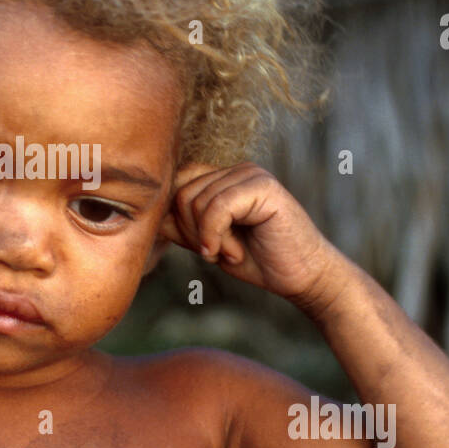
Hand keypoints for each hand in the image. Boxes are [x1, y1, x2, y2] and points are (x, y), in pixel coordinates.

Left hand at [159, 162, 340, 307]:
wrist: (302, 277)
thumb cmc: (257, 260)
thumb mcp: (207, 242)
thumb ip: (181, 225)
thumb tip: (146, 216)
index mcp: (223, 178)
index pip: (176, 184)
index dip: (177, 220)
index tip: (199, 248)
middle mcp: (236, 170)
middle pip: (180, 192)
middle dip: (191, 232)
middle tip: (216, 252)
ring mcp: (250, 174)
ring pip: (196, 200)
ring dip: (207, 238)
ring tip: (231, 252)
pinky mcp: (263, 187)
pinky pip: (217, 207)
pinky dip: (215, 236)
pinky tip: (232, 253)